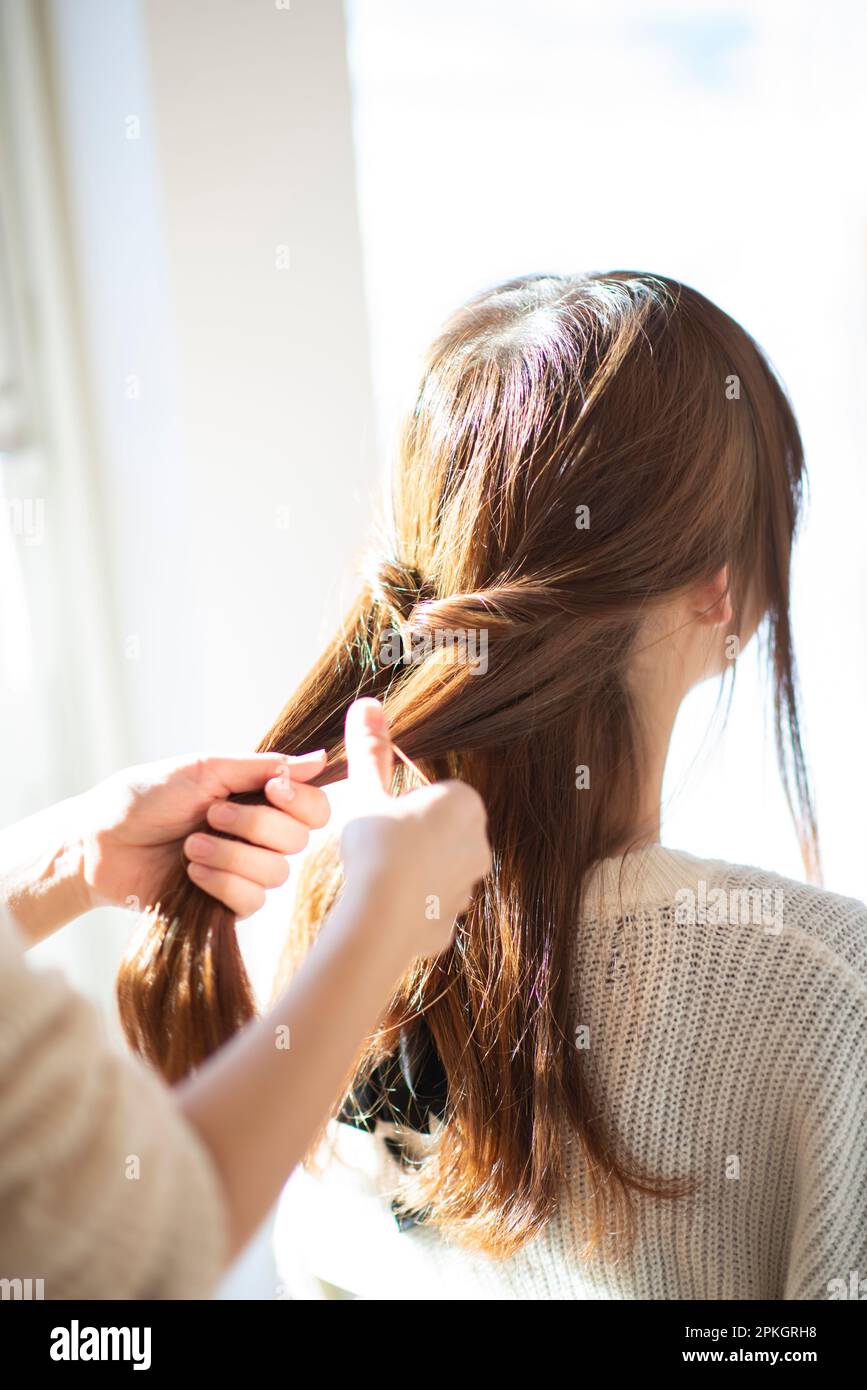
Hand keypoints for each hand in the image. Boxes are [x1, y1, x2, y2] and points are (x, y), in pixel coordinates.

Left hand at [79, 752, 329, 917]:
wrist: (101, 842)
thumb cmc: (147, 797)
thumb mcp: (205, 770)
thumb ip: (263, 767)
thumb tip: (320, 758)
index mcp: (260, 799)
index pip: (316, 808)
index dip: (304, 802)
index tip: (273, 790)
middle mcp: (261, 836)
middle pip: (300, 840)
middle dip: (255, 825)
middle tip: (211, 815)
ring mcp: (246, 872)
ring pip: (277, 873)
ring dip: (230, 856)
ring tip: (190, 846)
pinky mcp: (228, 905)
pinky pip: (252, 901)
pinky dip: (221, 883)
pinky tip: (191, 873)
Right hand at [340, 699, 490, 959]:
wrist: (380, 920)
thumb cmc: (377, 848)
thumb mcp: (368, 792)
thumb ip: (371, 750)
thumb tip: (367, 704)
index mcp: (465, 804)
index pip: (439, 794)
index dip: (408, 804)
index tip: (387, 815)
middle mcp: (478, 843)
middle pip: (441, 831)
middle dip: (414, 836)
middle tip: (380, 844)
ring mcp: (468, 885)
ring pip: (437, 868)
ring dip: (414, 870)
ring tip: (380, 875)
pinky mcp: (454, 920)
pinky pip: (430, 904)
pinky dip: (411, 905)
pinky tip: (385, 905)